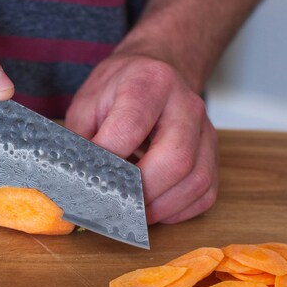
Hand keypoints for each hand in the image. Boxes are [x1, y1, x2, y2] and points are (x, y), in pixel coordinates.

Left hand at [65, 51, 217, 223]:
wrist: (156, 72)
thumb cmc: (118, 91)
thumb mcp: (89, 102)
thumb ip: (81, 138)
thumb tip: (73, 180)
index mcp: (149, 82)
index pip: (130, 129)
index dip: (108, 160)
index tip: (89, 176)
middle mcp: (185, 104)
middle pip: (175, 158)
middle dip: (142, 192)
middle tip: (115, 204)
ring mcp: (205, 130)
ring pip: (196, 179)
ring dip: (162, 207)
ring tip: (132, 213)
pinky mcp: (213, 153)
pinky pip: (206, 192)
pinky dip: (179, 210)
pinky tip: (155, 210)